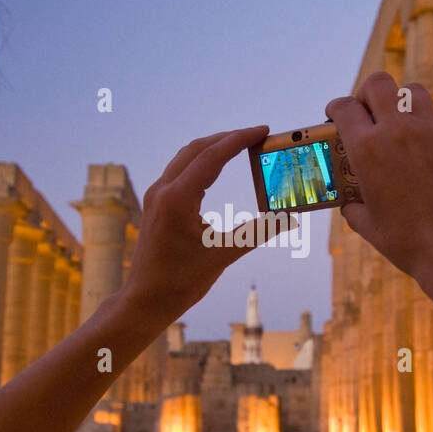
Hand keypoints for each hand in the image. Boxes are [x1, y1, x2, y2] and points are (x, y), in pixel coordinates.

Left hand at [117, 125, 293, 326]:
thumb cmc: (180, 282)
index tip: (262, 130)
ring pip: (186, 157)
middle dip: (228, 138)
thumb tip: (289, 218)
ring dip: (213, 147)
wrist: (144, 301)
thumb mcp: (223, 255)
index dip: (239, 140)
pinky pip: (179, 170)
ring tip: (240, 145)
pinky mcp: (156, 204)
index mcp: (178, 199)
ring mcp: (156, 196)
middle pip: (197, 149)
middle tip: (257, 135)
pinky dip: (201, 161)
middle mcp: (163, 190)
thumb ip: (257, 232)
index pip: (212, 157)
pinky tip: (215, 167)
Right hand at [325, 71, 432, 296]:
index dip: (336, 108)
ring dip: (403, 103)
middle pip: (378, 83)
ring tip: (403, 124)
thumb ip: (352, 204)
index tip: (337, 113)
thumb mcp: (366, 224)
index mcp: (367, 149)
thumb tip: (349, 200)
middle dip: (368, 93)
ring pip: (413, 92)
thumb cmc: (406, 242)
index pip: (345, 107)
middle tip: (370, 110)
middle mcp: (399, 130)